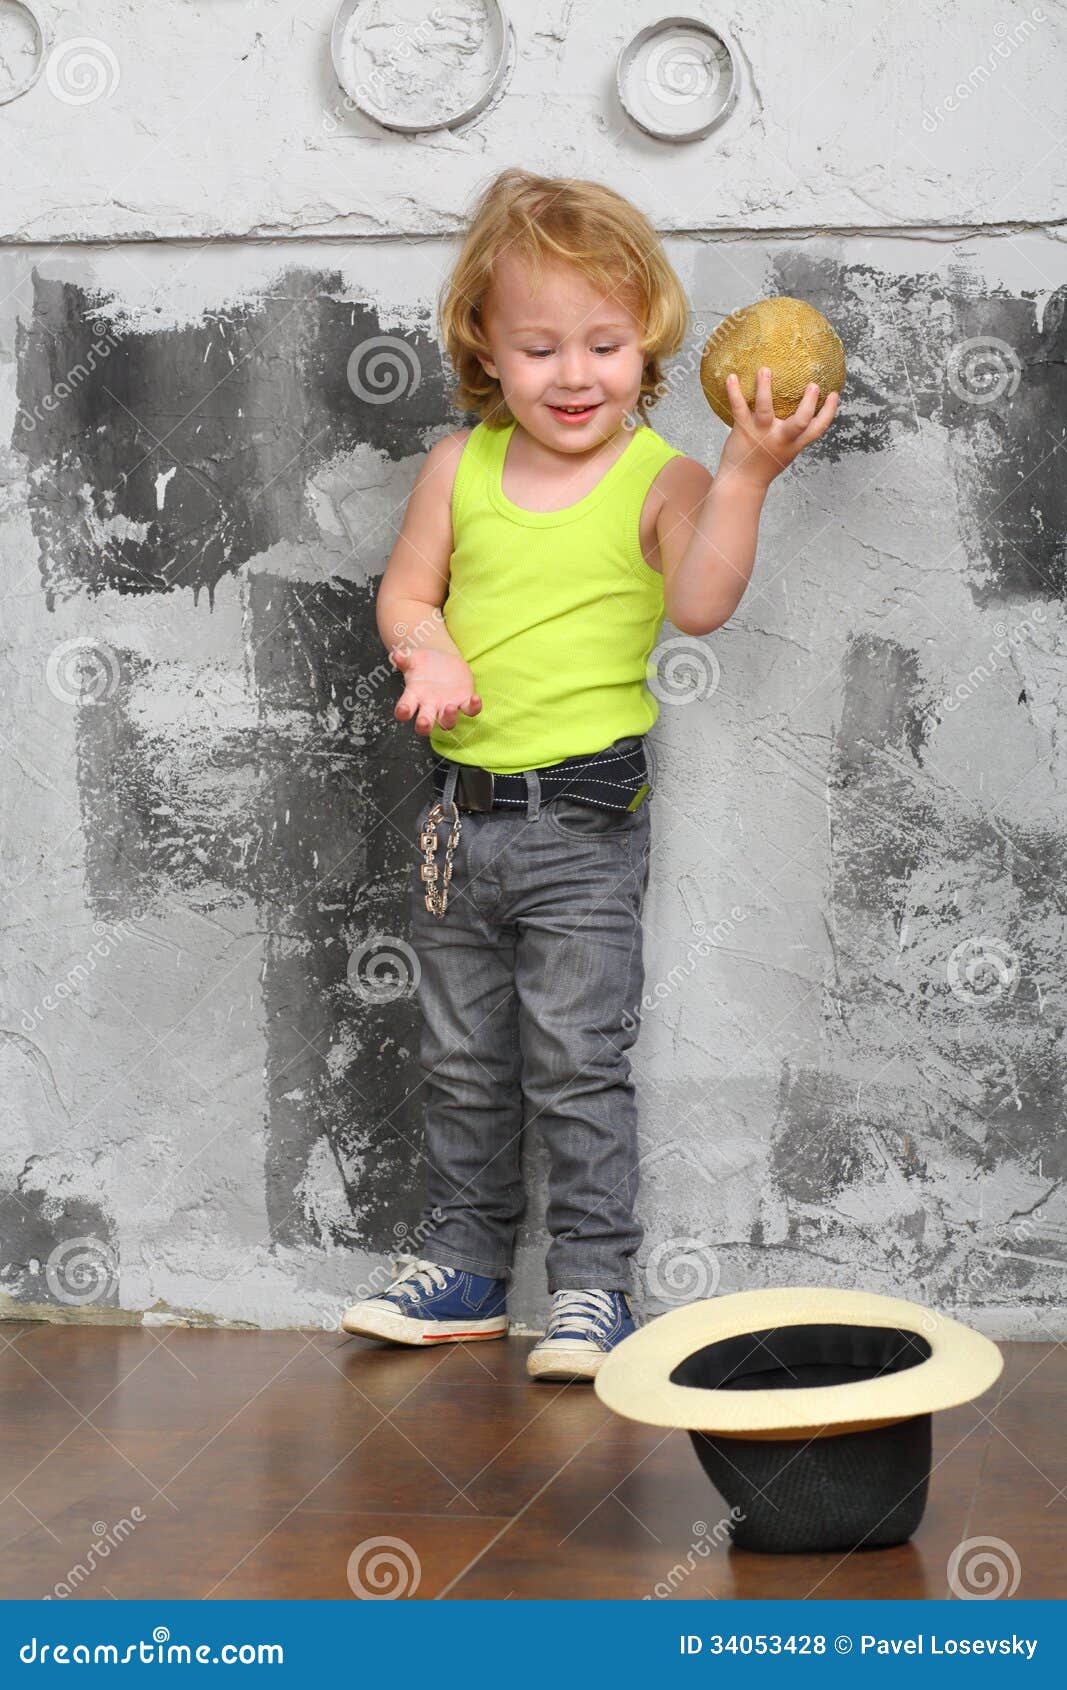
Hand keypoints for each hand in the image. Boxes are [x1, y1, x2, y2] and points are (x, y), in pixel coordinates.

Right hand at [389, 645, 481, 736]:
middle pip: (425, 723)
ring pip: (447, 722)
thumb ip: (404, 658)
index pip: (405, 709)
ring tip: (450, 707)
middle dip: (424, 725)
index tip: (403, 711)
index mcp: (414, 696)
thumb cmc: (424, 663)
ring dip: (448, 717)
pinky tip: (476, 698)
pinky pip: (470, 710)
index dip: (403, 713)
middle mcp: (430, 706)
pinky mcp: (464, 701)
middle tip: (424, 723)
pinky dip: (474, 706)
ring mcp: (447, 706)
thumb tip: (396, 655)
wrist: (443, 660)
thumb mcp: (413, 658)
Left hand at [718, 366, 838, 490]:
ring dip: (764, 388)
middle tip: (813, 384)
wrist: (740, 483)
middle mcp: (780, 439)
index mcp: (793, 444)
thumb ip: (792, 436)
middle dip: (809, 403)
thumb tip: (799, 412)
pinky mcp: (743, 430)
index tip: (834, 394)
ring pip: (765, 409)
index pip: (817, 429)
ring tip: (765, 370)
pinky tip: (732, 377)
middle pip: (800, 421)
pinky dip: (734, 392)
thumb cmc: (763, 465)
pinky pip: (739, 408)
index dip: (829, 412)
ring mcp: (761, 434)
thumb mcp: (784, 453)